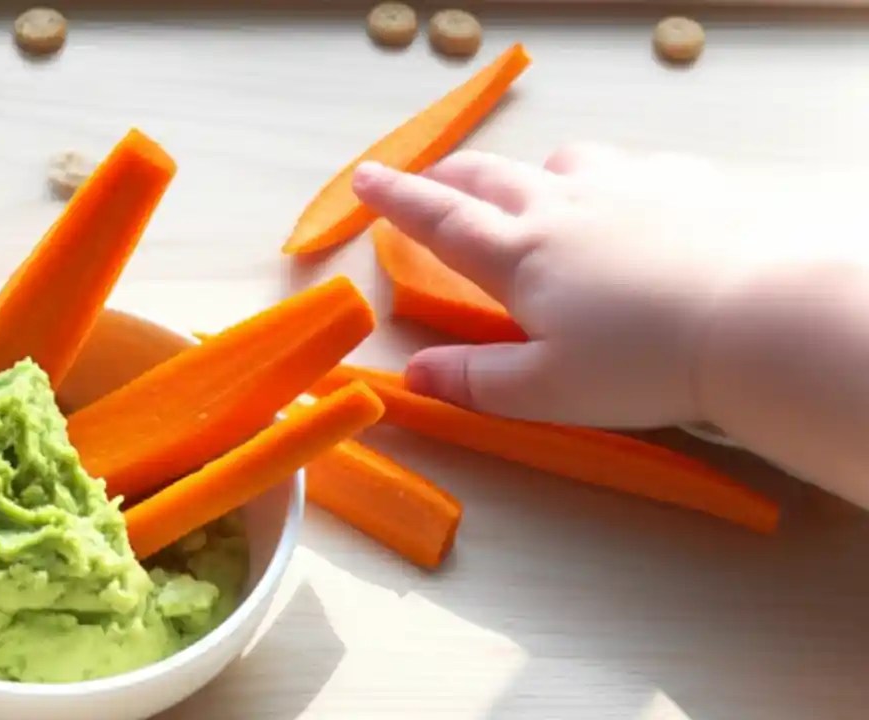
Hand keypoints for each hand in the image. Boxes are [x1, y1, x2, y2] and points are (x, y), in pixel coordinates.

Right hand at [352, 144, 751, 427]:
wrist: (759, 318)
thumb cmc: (643, 363)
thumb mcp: (545, 392)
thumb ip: (474, 382)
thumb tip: (411, 376)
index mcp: (520, 255)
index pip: (441, 220)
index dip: (397, 200)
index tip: (365, 179)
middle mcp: (563, 207)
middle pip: (490, 179)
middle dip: (447, 178)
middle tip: (424, 179)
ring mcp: (625, 187)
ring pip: (560, 162)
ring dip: (530, 173)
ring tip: (531, 192)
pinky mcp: (683, 183)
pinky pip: (630, 167)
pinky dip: (607, 178)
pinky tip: (625, 201)